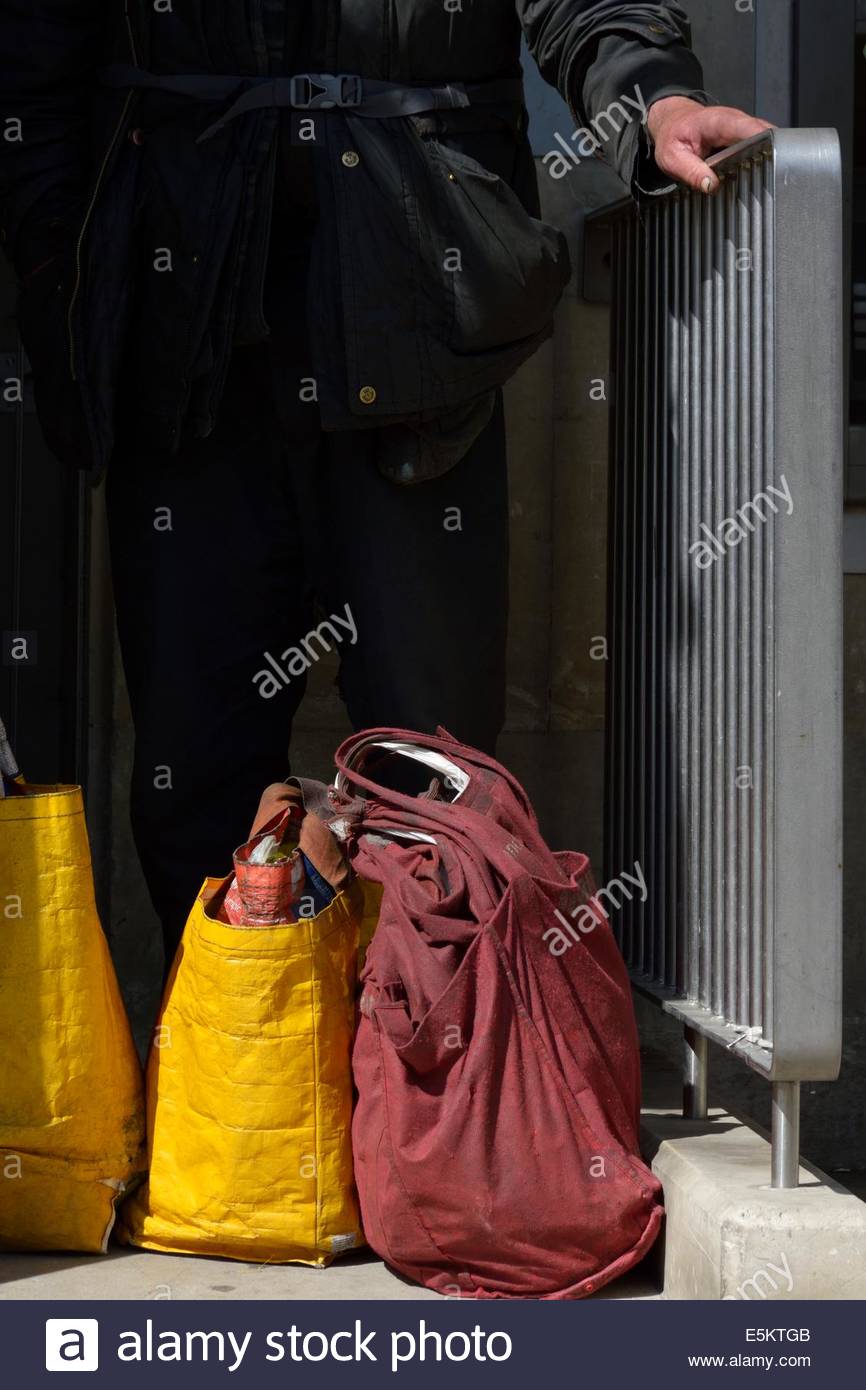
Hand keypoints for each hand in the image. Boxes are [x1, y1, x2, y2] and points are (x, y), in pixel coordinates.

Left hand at [645, 96, 773, 192]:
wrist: (672, 122)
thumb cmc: (672, 136)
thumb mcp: (673, 158)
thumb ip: (691, 172)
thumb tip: (712, 186)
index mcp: (720, 122)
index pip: (749, 128)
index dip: (765, 141)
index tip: (773, 158)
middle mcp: (736, 121)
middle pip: (765, 134)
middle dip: (772, 153)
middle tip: (771, 178)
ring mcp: (742, 129)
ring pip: (766, 141)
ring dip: (769, 157)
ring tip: (769, 178)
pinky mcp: (743, 138)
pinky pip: (759, 146)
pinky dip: (762, 158)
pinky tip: (760, 173)